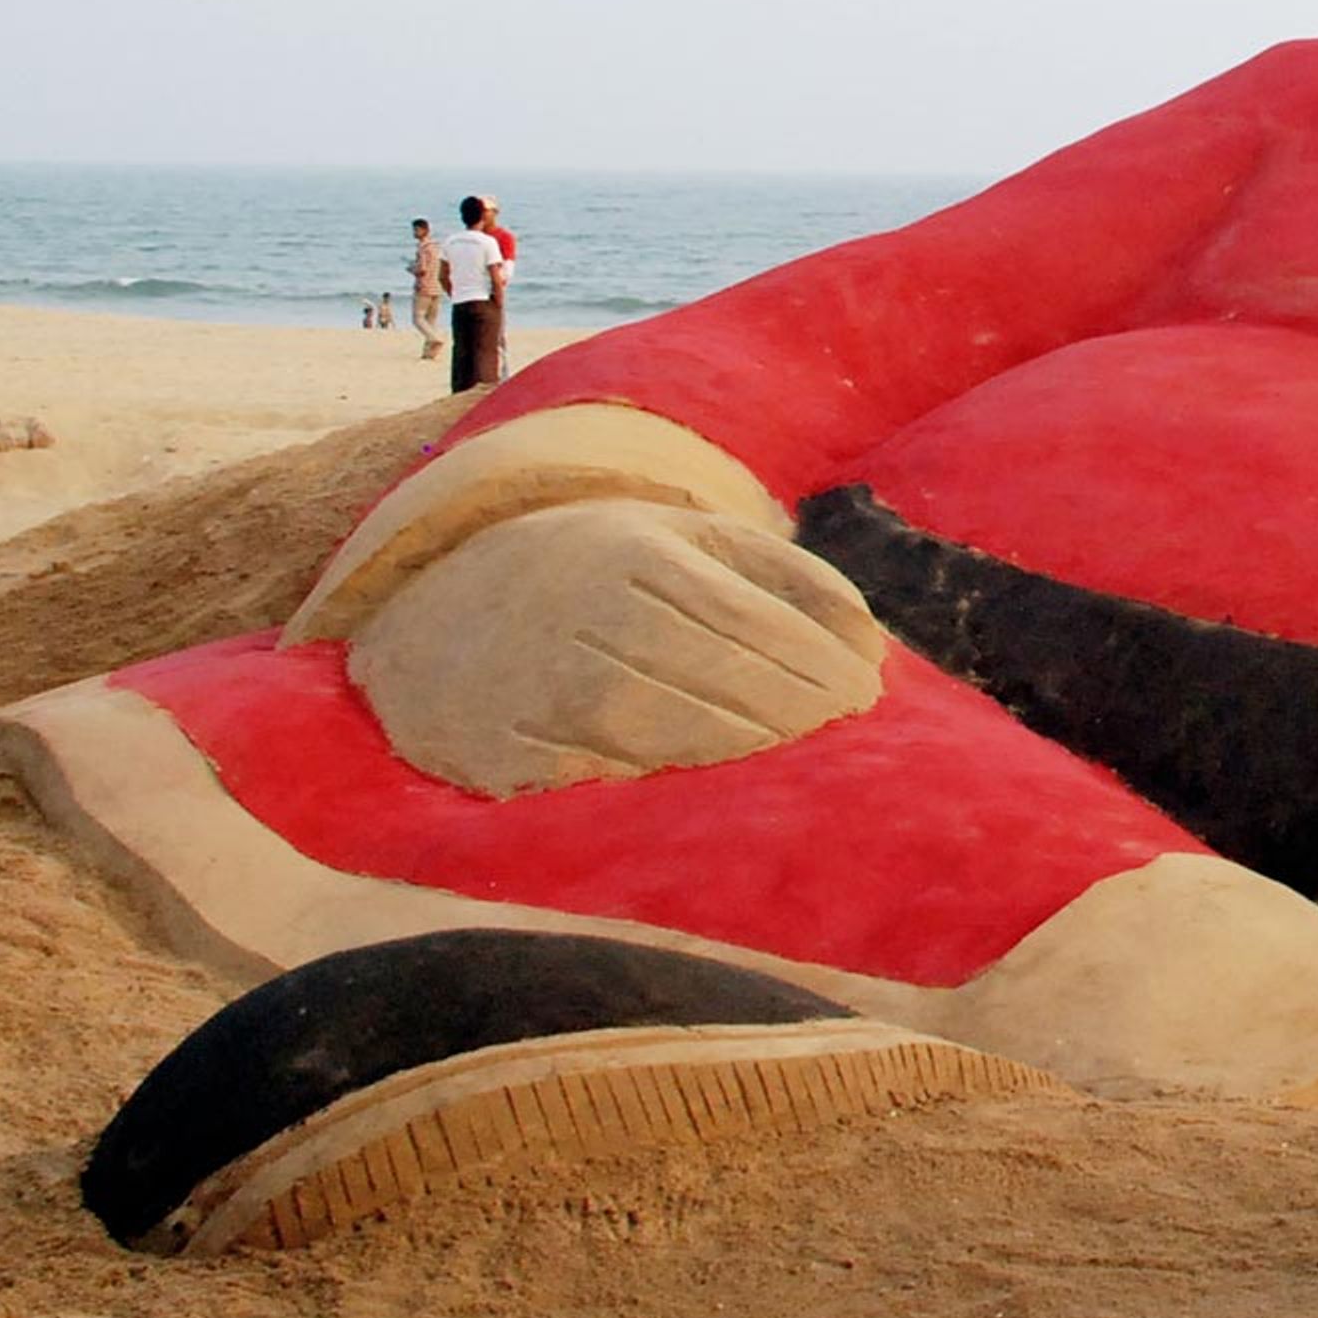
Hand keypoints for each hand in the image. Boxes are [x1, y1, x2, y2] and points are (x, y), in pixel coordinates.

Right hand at [347, 498, 886, 794]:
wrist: (446, 603)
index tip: (866, 691)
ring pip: (674, 735)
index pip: (749, 621)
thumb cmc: (609, 570)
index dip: (815, 665)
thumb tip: (871, 642)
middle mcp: (587, 616)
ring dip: (744, 750)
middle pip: (720, 682)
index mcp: (637, 555)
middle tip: (840, 728)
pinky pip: (614, 772)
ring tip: (788, 752)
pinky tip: (712, 774)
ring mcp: (544, 684)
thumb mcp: (692, 542)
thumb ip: (789, 574)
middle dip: (794, 712)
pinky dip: (670, 775)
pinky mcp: (511, 747)